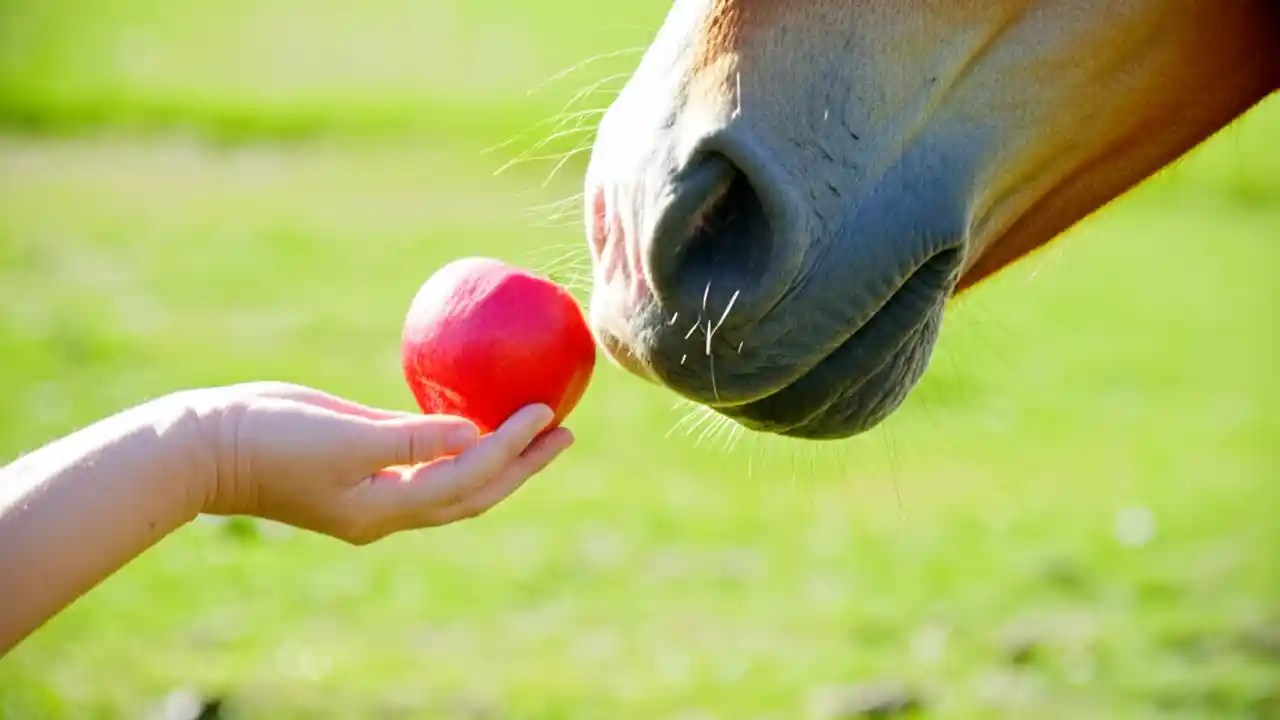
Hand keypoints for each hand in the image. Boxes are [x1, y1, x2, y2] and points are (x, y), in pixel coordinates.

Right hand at [184, 382, 572, 543]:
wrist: (208, 447)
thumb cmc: (270, 441)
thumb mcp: (343, 439)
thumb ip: (409, 438)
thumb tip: (475, 433)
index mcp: (386, 509)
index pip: (468, 479)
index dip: (512, 449)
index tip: (547, 415)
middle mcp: (389, 507)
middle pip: (474, 491)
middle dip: (523, 465)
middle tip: (566, 431)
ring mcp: (376, 489)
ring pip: (455, 479)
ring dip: (499, 457)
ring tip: (536, 427)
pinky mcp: (363, 463)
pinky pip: (425, 455)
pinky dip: (457, 440)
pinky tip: (475, 412)